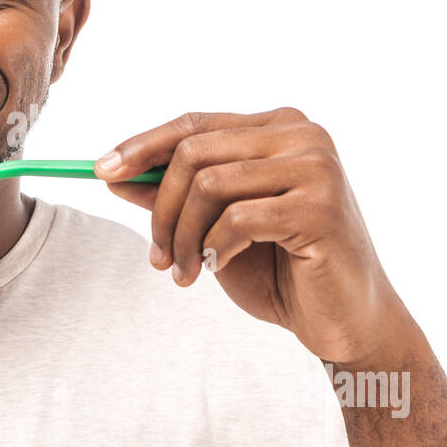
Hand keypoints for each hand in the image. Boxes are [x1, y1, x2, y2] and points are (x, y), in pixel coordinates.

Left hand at [95, 107, 411, 364]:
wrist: (346, 323)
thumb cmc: (283, 272)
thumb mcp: (214, 230)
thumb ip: (173, 198)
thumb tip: (114, 176)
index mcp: (279, 128)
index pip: (195, 123)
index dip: (143, 145)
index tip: (100, 172)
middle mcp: (302, 135)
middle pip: (194, 151)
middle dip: (161, 208)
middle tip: (157, 258)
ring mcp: (317, 166)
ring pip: (209, 184)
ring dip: (183, 236)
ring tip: (186, 273)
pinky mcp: (322, 206)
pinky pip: (237, 218)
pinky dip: (216, 248)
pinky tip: (220, 268)